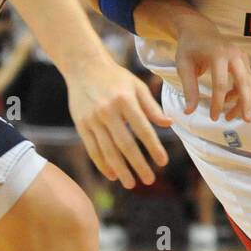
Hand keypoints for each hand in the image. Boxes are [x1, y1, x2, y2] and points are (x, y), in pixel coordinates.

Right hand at [67, 59, 172, 188]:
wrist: (84, 67)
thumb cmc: (116, 78)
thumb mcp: (137, 86)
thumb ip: (152, 107)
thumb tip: (169, 124)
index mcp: (125, 100)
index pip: (142, 129)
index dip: (154, 147)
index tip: (163, 162)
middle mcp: (107, 110)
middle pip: (125, 144)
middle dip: (138, 164)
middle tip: (149, 180)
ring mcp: (92, 119)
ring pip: (108, 150)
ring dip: (121, 169)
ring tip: (132, 183)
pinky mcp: (81, 125)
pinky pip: (92, 149)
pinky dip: (102, 164)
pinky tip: (113, 175)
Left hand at [173, 14, 250, 122]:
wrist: (199, 29)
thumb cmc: (189, 48)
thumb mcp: (184, 67)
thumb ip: (189, 89)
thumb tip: (189, 111)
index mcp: (218, 54)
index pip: (220, 84)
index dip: (218, 103)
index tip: (213, 118)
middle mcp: (235, 54)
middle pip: (244, 83)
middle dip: (245, 103)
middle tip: (244, 121)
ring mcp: (242, 56)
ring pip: (249, 84)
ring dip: (243, 101)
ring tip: (230, 116)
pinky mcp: (244, 60)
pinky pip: (247, 81)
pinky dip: (242, 94)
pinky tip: (229, 101)